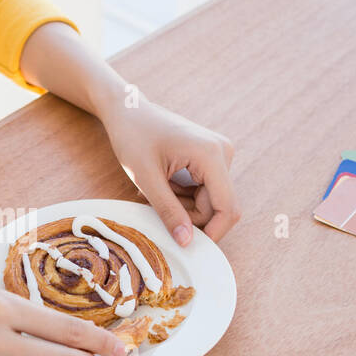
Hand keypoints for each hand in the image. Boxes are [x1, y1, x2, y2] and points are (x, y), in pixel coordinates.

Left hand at [100, 100, 238, 245]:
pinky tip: (165, 183)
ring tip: (158, 189)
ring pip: (210, 201)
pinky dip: (184, 196)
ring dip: (184, 206)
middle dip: (189, 216)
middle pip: (217, 207)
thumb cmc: (133, 137)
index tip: (186, 245)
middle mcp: (223, 153)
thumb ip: (169, 211)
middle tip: (156, 206)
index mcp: (212, 155)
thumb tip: (187, 242)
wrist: (129, 111)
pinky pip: (205, 190)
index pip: (227, 208)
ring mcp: (219, 154)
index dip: (212, 232)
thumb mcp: (145, 178)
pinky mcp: (212, 158)